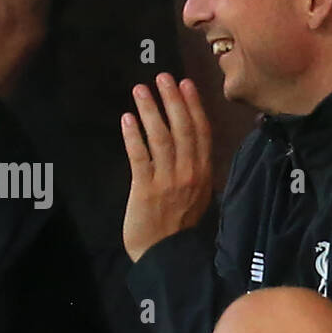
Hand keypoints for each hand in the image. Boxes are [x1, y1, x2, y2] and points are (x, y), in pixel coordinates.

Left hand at [121, 74, 213, 262]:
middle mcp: (189, 173)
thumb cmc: (178, 227)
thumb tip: (193, 146)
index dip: (193, 106)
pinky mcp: (145, 189)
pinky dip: (134, 136)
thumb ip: (196, 171)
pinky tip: (127, 119)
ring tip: (140, 89)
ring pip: (161, 138)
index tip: (186, 83)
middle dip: (172, 100)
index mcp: (204, 173)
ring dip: (150, 111)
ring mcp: (168, 180)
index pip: (201, 132)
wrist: (165, 256)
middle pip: (182, 129)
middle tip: (163, 76)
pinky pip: (140, 157)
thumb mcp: (198, 196)